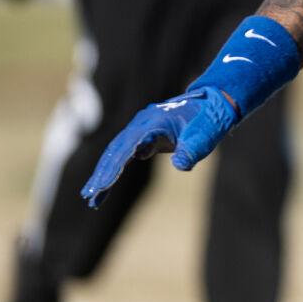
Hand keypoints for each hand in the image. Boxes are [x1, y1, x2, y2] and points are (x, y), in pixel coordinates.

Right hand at [81, 88, 238, 206]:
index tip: (104, 185)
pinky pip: (123, 152)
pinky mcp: (143, 135)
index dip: (115, 167)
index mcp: (154, 122)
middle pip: (116, 149)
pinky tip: (106, 185)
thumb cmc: (210, 121)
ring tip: (92, 197)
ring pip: (116, 151)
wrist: (213, 104)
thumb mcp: (206, 135)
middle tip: (89, 197)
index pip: (128, 146)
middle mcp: (142, 123)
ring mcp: (141, 128)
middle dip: (102, 173)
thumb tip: (180, 165)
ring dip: (103, 173)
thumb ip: (193, 149)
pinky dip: (114, 168)